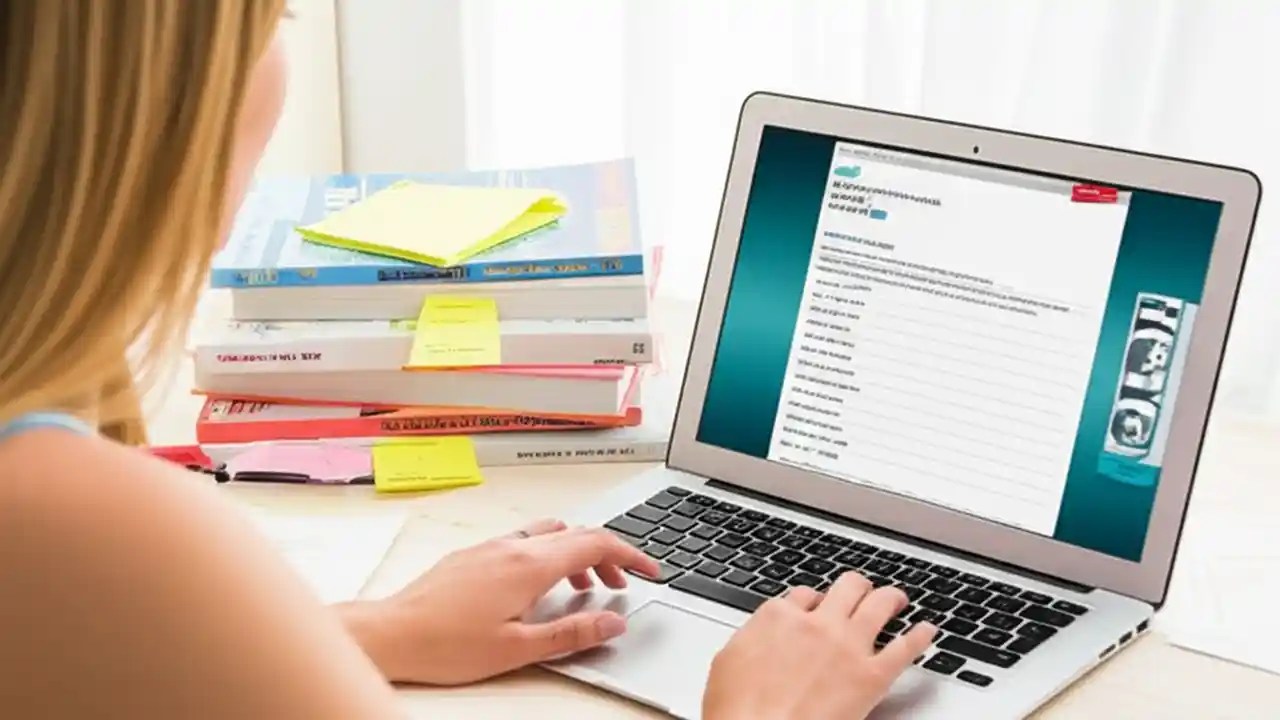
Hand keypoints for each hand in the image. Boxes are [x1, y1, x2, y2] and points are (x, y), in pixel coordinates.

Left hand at [337, 519, 659, 684]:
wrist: (391, 634)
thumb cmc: (445, 644)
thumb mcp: (519, 648)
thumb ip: (572, 632)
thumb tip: (612, 622)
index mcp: (529, 565)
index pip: (597, 544)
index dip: (631, 555)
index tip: (651, 570)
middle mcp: (512, 546)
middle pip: (578, 534)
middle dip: (609, 556)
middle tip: (622, 585)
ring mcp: (491, 546)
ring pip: (551, 534)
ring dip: (577, 553)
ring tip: (585, 587)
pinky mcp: (474, 554)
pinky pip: (525, 540)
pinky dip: (548, 555)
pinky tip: (540, 585)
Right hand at [703, 573, 936, 719]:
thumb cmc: (737, 711)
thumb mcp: (728, 661)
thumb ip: (753, 637)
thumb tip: (762, 633)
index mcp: (778, 617)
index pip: (804, 595)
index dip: (813, 602)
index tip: (817, 609)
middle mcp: (816, 623)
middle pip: (846, 587)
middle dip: (856, 587)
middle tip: (862, 592)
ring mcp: (846, 646)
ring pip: (880, 604)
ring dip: (891, 598)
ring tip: (897, 599)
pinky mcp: (871, 676)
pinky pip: (905, 648)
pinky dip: (920, 636)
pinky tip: (928, 631)